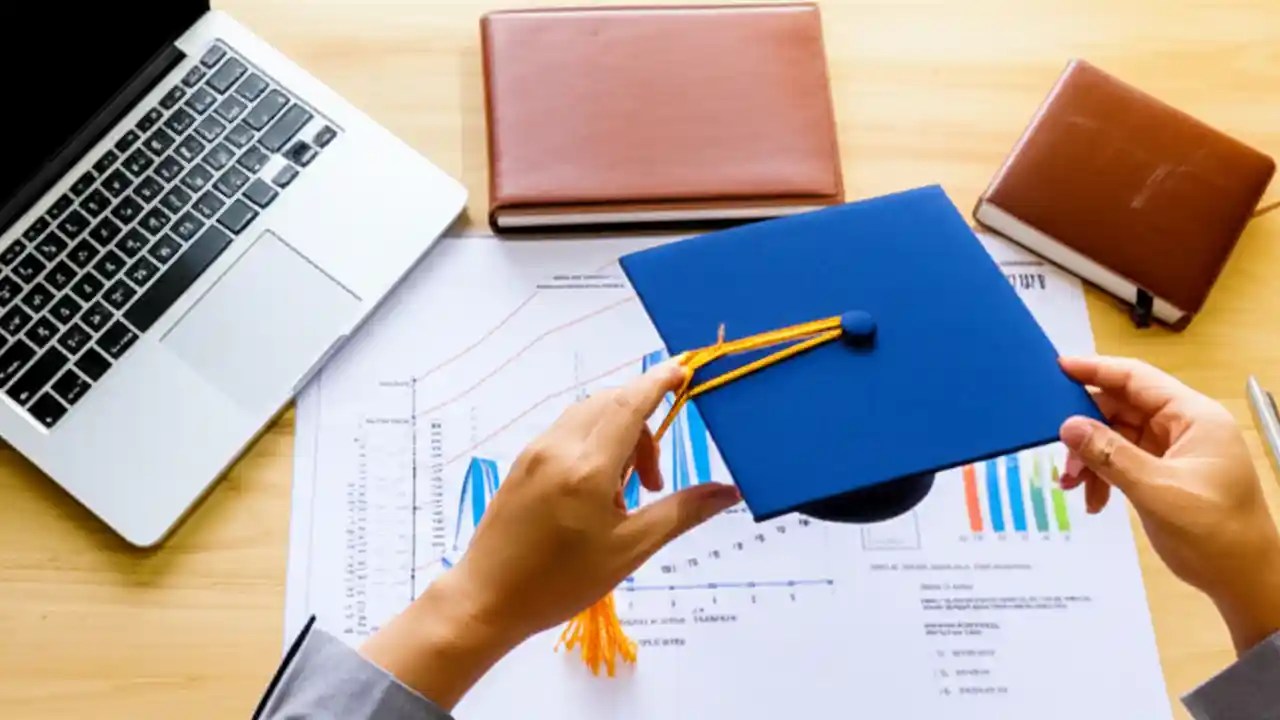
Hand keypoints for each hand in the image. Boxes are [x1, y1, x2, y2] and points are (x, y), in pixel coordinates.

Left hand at [360, 361, 740, 707]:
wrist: (488, 601)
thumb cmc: (562, 582)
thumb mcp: (629, 550)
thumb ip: (680, 513)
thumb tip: (728, 492)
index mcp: (587, 468)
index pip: (629, 404)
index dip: (659, 381)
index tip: (684, 370)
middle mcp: (558, 448)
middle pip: (610, 404)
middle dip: (643, 423)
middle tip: (654, 481)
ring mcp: (534, 453)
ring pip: (587, 416)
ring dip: (618, 434)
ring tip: (625, 493)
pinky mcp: (521, 464)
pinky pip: (566, 433)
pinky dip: (593, 443)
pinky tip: (596, 492)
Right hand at [1057, 356, 1279, 653]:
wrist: (1243, 579)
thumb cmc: (1214, 533)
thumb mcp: (1156, 490)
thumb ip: (1110, 455)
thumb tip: (1069, 426)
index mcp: (1194, 417)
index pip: (1137, 379)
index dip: (1097, 370)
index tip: (1058, 368)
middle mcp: (1184, 427)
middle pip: (1122, 407)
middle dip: (1086, 429)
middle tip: (1058, 450)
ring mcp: (1174, 451)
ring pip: (1117, 437)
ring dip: (1090, 458)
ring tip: (1071, 484)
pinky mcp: (1164, 473)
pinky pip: (1123, 461)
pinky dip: (1102, 476)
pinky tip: (1092, 500)